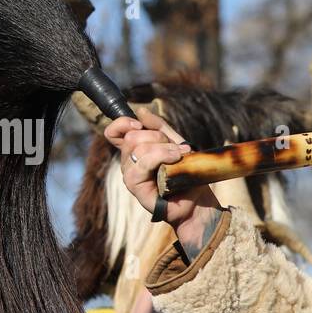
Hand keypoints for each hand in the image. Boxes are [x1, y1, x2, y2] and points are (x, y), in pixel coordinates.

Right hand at [105, 109, 219, 236]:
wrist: (198, 201)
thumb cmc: (186, 174)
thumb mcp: (175, 143)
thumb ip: (159, 128)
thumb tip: (140, 111)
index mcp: (133, 152)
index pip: (113, 133)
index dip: (122, 123)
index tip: (140, 124)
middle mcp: (128, 164)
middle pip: (131, 137)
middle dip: (157, 137)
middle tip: (176, 149)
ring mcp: (130, 176)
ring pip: (138, 148)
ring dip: (164, 148)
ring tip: (179, 156)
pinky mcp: (136, 188)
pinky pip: (142, 164)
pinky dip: (161, 157)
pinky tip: (175, 160)